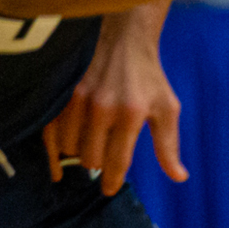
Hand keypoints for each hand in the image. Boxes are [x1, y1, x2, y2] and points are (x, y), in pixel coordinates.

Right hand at [42, 9, 184, 195]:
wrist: (123, 38)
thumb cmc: (148, 77)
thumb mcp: (166, 108)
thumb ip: (168, 145)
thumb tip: (179, 177)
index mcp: (131, 113)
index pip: (117, 161)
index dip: (112, 181)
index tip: (109, 189)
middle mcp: (102, 107)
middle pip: (90, 159)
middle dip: (97, 164)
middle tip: (102, 159)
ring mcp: (77, 100)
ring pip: (69, 148)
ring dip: (77, 153)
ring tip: (88, 147)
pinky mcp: (60, 94)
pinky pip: (49, 133)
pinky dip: (53, 149)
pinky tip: (57, 160)